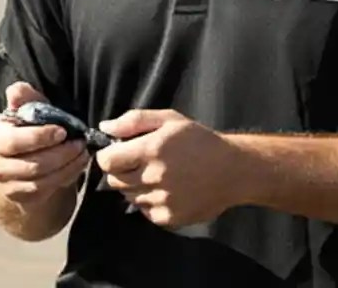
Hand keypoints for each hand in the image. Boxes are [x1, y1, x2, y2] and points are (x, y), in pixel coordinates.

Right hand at [0, 82, 89, 204]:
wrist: (6, 168)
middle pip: (34, 165)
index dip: (41, 136)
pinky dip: (66, 178)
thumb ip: (23, 99)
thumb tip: (16, 90)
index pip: (16, 141)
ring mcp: (9, 186)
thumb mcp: (21, 113)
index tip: (63, 131)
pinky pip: (47, 191)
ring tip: (83, 153)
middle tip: (81, 143)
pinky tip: (77, 166)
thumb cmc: (20, 133)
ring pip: (42, 181)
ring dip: (68, 167)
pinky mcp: (22, 199)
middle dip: (61, 154)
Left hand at [95, 109, 243, 227]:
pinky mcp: (169, 217)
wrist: (233, 170)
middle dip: (120, 171)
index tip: (118, 152)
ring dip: (135, 187)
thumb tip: (104, 128)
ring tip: (156, 175)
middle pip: (114, 181)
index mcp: (151, 150)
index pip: (107, 161)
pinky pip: (144, 211)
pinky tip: (166, 190)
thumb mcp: (169, 119)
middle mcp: (154, 177)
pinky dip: (149, 202)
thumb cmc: (199, 140)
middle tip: (139, 163)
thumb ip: (134, 121)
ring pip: (128, 197)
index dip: (108, 156)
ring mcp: (161, 200)